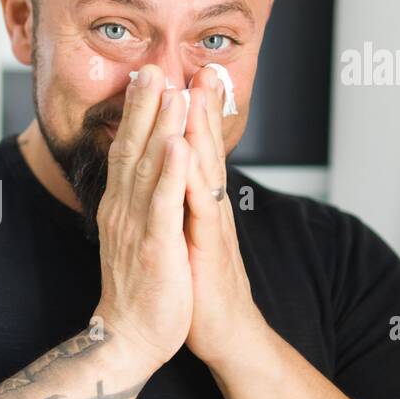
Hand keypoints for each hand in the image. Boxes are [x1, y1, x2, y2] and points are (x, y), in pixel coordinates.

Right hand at [93, 64, 193, 370]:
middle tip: (150, 66)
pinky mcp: (154, 246)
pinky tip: (176, 143)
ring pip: (146, 167)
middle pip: (131, 148)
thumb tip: (142, 178)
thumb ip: (137, 204)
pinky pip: (161, 203)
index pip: (127, 151)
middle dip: (143, 106)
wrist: (130, 339)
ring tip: (168, 89)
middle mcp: (124, 210)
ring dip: (158, 125)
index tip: (146, 78)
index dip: (137, 113)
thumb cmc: (141, 291)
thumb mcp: (135, 238)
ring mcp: (137, 226)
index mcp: (122, 207)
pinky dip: (169, 171)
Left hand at [179, 67, 265, 365]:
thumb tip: (176, 181)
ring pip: (205, 169)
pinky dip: (192, 175)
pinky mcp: (209, 246)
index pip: (195, 151)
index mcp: (198, 204)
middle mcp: (208, 208)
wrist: (223, 332)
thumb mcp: (188, 237)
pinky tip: (186, 150)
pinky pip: (199, 205)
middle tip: (201, 66)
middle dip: (202, 107)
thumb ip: (184, 206)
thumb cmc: (201, 287)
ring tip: (195, 91)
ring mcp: (211, 225)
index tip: (185, 77)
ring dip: (200, 129)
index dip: (191, 115)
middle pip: (205, 149)